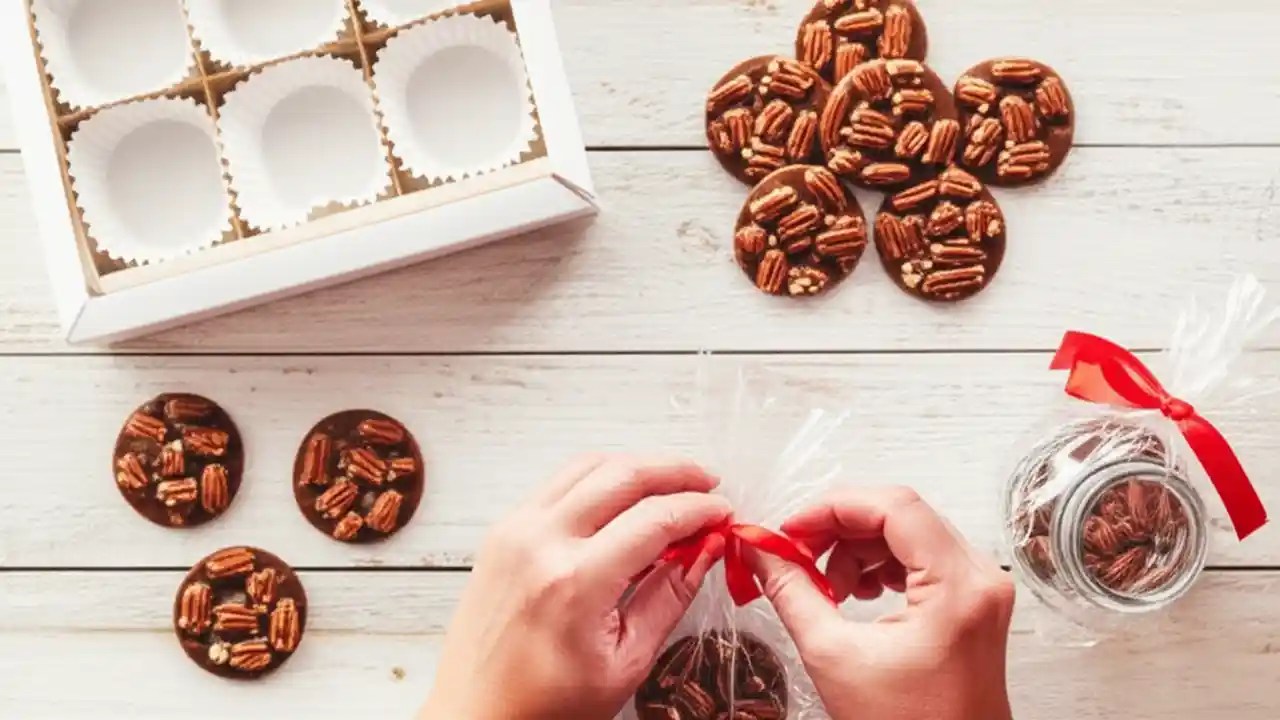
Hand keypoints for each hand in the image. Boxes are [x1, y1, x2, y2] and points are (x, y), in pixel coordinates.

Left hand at [421, 455, 731, 719]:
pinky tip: (624, 499)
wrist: (474, 715)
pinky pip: (559, 482)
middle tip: (707, 484)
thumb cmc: (542, 706)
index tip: (723, 514)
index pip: (654, 519)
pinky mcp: (503, 531)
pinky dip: (599, 479)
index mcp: (574, 582)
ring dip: (637, 468)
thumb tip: (705, 550)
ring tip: (672, 485)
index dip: (699, 510)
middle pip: (622, 474)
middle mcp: (540, 543)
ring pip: (588, 465)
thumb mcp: (625, 663)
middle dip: (675, 472)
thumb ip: (669, 597)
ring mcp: (515, 530)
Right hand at [754, 487, 1014, 719]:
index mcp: (957, 587)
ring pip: (908, 534)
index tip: (793, 529)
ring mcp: (980, 590)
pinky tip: (852, 593)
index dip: (833, 508)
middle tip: (796, 552)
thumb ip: (791, 592)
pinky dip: (879, 566)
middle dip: (840, 529)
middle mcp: (979, 580)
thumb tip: (761, 551)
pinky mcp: (971, 603)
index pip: (893, 506)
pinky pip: (921, 559)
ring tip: (824, 585)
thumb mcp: (834, 656)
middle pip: (901, 515)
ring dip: (857, 549)